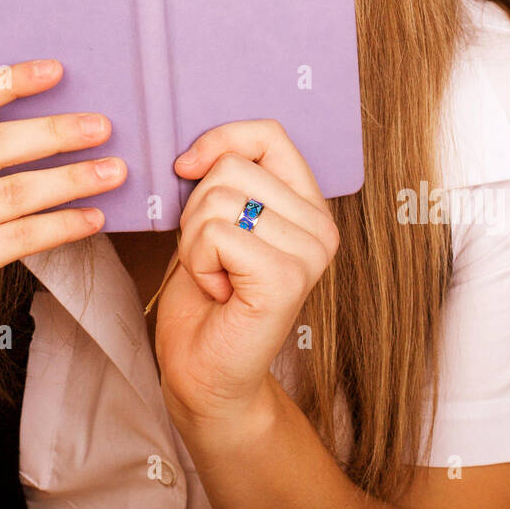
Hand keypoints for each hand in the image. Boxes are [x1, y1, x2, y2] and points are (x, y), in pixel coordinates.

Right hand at [0, 58, 124, 389]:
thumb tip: (50, 114)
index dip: (6, 82)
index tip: (55, 71)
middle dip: (53, 132)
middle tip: (101, 126)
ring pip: (13, 192)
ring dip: (71, 179)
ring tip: (113, 172)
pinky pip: (21, 236)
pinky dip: (63, 224)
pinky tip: (93, 218)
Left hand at [153, 119, 339, 428]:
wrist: (205, 373)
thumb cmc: (207, 298)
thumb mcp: (213, 221)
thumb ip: (223, 180)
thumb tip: (196, 152)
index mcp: (308, 205)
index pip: (269, 135)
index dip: (219, 140)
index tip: (188, 168)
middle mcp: (320, 227)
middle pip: (232, 167)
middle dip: (196, 209)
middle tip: (212, 256)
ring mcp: (309, 253)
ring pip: (218, 199)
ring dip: (194, 241)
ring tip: (216, 276)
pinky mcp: (287, 278)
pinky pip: (216, 233)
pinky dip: (198, 262)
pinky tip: (219, 293)